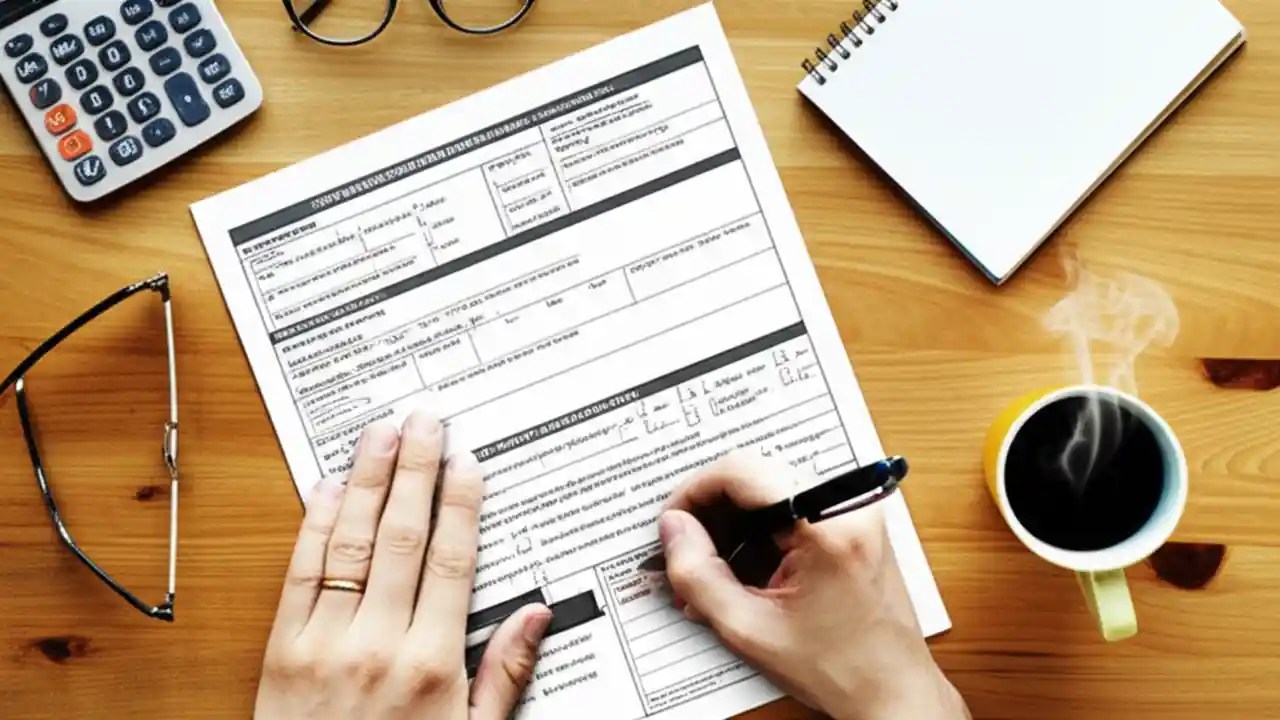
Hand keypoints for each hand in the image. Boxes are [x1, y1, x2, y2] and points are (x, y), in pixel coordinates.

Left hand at [255, 410, 552, 718]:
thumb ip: (504, 674)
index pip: (450, 560)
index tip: (466, 461)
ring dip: (366, 480)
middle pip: (401, 536)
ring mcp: (324, 644)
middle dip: (415, 470)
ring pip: (350, 543)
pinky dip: (312, 526)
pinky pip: (299, 574)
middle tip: (425, 420)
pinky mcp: (280, 651)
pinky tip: (326, 487)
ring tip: (380, 433)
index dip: (459, 504)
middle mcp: (377, 645)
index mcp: (432, 664)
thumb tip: (538, 616)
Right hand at [658, 450, 968, 719]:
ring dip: (735, 520)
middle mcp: (848, 504)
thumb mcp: (750, 629)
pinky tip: (744, 567)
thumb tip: (673, 529)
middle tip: (686, 550)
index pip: (742, 471)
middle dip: (712, 510)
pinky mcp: (855, 518)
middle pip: (756, 474)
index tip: (673, 522)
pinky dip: (760, 527)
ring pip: (771, 486)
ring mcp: (856, 508)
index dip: (695, 491)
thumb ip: (699, 575)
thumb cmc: (839, 668)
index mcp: (828, 525)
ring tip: (713, 569)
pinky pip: (793, 502)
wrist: (893, 689)